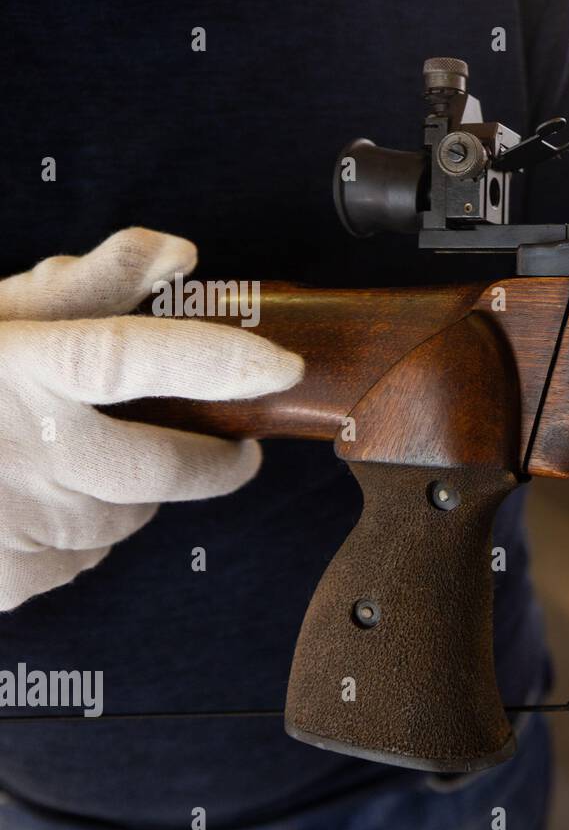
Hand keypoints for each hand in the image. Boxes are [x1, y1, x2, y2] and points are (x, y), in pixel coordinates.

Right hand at [0, 228, 303, 610]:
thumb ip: (83, 286)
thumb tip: (175, 253)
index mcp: (17, 367)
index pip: (125, 357)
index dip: (211, 360)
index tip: (281, 366)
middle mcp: (26, 447)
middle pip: (166, 465)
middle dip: (219, 463)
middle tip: (236, 449)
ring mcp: (21, 521)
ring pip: (132, 515)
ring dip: (130, 493)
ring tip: (76, 463)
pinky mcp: (15, 577)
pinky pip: (85, 557)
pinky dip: (78, 533)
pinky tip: (32, 503)